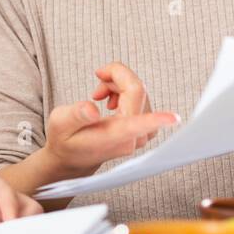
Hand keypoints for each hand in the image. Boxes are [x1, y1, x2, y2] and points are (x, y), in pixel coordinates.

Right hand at [42, 62, 178, 176]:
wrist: (71, 157)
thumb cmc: (65, 139)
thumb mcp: (60, 123)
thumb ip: (76, 114)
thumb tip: (92, 108)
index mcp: (113, 136)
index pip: (137, 122)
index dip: (156, 118)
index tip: (174, 118)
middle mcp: (132, 138)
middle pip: (136, 90)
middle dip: (116, 76)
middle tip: (97, 80)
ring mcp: (140, 136)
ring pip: (140, 91)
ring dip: (119, 84)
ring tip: (98, 94)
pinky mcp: (144, 132)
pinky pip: (142, 99)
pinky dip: (126, 91)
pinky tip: (110, 100)